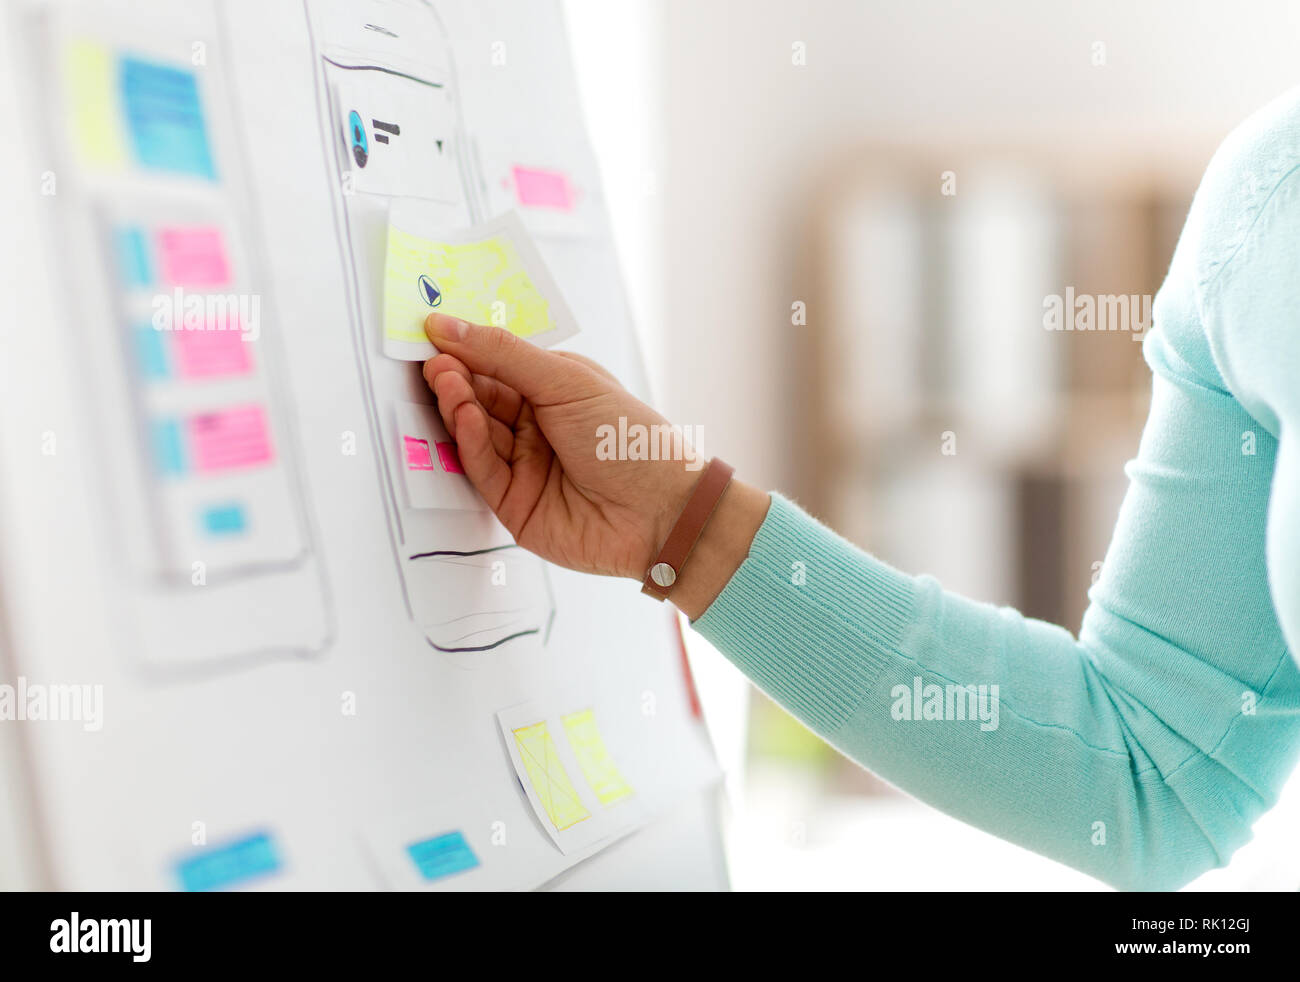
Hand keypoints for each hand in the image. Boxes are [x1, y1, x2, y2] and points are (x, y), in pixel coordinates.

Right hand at [422, 313, 698, 578]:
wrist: (660, 511)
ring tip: (446, 384)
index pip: (495, 368)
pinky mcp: (513, 505)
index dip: (465, 354)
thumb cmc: (628, 437)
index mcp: (552, 391)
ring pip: (474, 435)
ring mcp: (523, 467)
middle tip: (433, 364)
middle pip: (479, 400)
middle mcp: (534, 428)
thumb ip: (503, 355)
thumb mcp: (567, 381)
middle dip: (455, 380)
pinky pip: (482, 470)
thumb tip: (447, 327)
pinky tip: (467, 418)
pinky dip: (470, 443)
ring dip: (458, 408)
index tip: (433, 337)